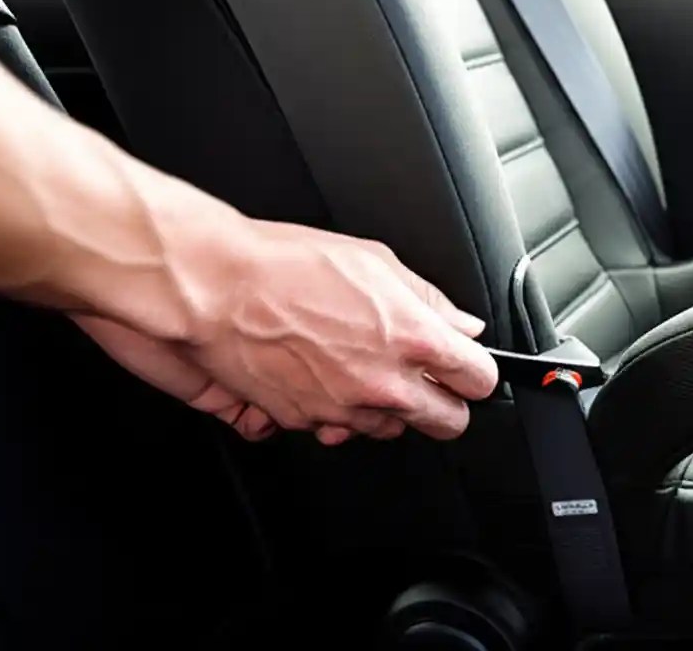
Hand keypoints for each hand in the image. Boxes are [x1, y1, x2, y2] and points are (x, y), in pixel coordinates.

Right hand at [74, 220, 497, 444]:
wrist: (213, 289)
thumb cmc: (285, 266)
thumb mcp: (374, 264)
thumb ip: (428, 300)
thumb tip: (460, 324)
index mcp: (412, 340)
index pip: (479, 381)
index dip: (476, 373)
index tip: (468, 367)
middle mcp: (384, 385)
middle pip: (448, 422)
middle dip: (445, 402)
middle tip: (429, 379)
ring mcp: (345, 410)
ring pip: (394, 430)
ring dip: (390, 407)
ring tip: (364, 367)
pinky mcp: (307, 422)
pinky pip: (343, 429)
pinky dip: (342, 412)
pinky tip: (328, 377)